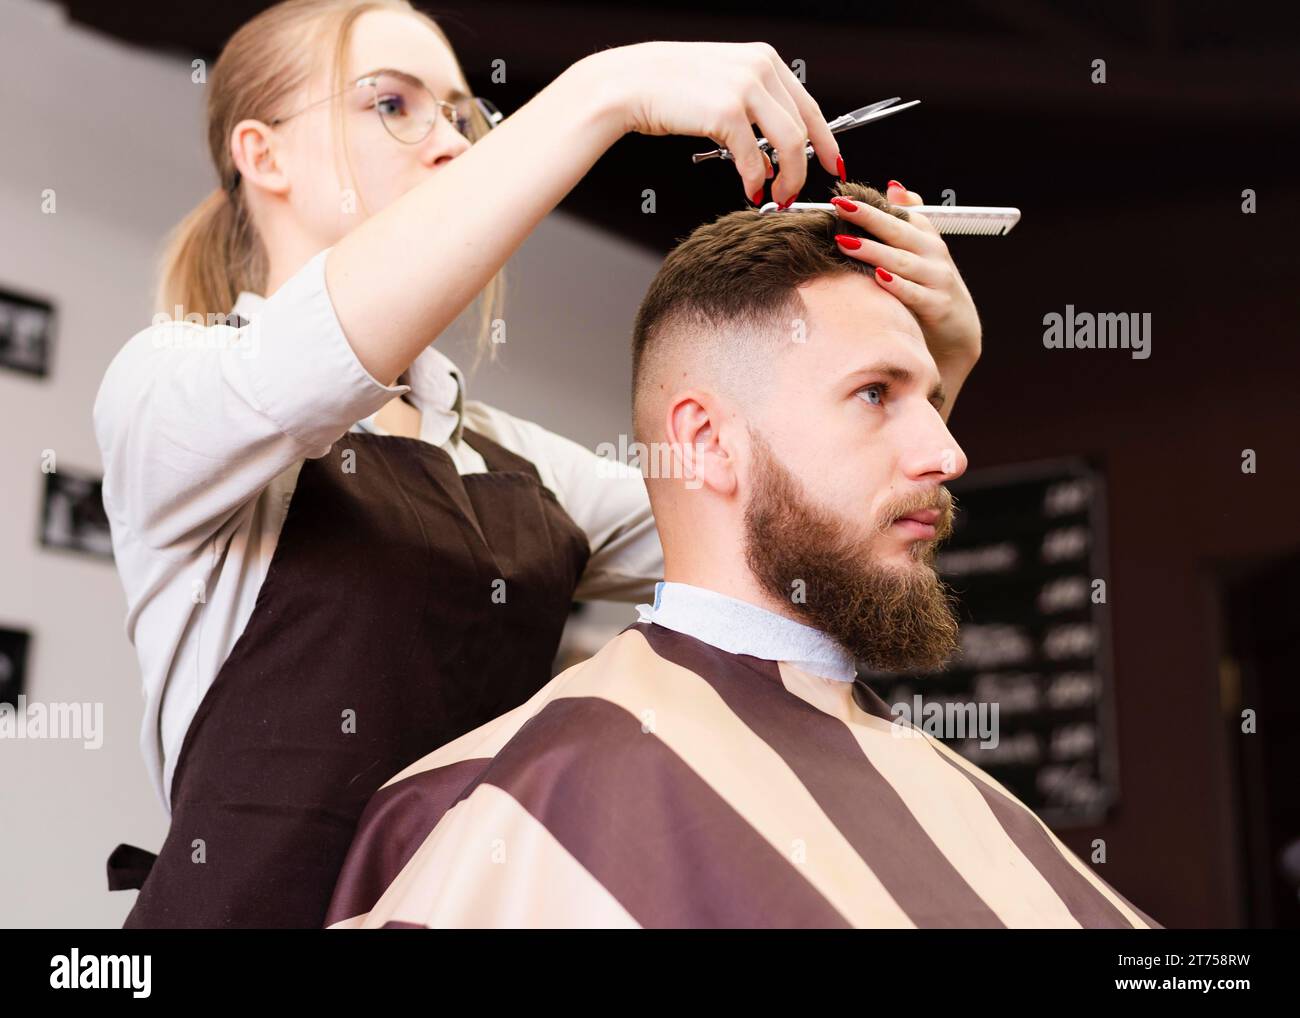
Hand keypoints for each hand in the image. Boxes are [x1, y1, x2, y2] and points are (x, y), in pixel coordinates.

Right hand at [587, 41, 842, 206]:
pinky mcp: (727, 111)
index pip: (809, 104)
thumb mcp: (721, 87)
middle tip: (792, 193)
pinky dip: (756, 180)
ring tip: (777, 197)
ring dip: (787, 178)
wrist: (628, 84)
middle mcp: (760, 68)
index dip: (825, 139)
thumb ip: (752, 109)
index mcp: (763, 59)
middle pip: (802, 128)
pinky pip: (755, 157)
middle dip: (802, 169)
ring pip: (789, 144)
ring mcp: (746, 87)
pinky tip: (751, 190)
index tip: (833, 162)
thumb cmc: (667, 89)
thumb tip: (771, 154)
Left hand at [830, 180, 982, 371]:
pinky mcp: (937, 305)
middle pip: (898, 231)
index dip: (872, 205)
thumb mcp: (922, 251)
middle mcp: (934, 253)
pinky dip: (896, 284)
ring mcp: (937, 279)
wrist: (957, 332)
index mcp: (927, 237)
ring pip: (901, 261)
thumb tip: (893, 187)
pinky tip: (877, 277)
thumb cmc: (930, 288)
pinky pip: (913, 293)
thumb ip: (908, 219)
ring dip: (873, 251)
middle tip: (840, 207)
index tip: (843, 197)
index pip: (900, 214)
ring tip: (845, 242)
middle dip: (868, 217)